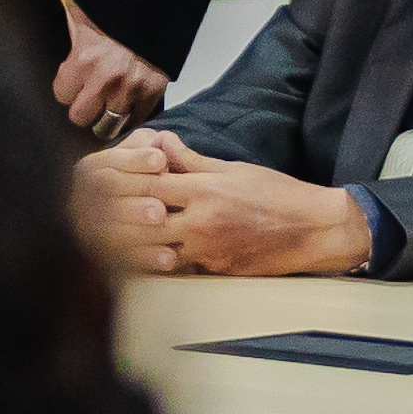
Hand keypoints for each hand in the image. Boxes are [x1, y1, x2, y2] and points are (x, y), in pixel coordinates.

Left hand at [51, 0, 168, 140]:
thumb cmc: (117, 6)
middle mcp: (105, 81)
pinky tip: (129, 100)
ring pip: (110, 125)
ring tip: (108, 103)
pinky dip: (133, 112)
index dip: (66, 87)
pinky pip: (137, 118)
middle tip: (88, 95)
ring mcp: (131, 90)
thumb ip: (65, 25)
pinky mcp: (153, 92)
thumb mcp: (80, 9)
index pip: (61, 95)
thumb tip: (38, 10)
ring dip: (108, 114)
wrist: (158, 3)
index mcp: (83, 60)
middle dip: (83, 106)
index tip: (72, 81)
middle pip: (81, 117)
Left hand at [77, 134, 375, 278]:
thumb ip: (193, 159)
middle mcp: (202, 221)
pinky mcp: (216, 271)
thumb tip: (161, 142)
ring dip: (137, 245)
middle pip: (145, 221)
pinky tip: (147, 257)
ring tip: (115, 238)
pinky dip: (162, 261)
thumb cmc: (278, 195)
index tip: (108, 182)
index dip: (128, 183)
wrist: (314, 230)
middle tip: (99, 215)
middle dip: (123, 217)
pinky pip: (179, 267)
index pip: (151, 184)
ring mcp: (208, 250)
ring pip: (155, 251)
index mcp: (206, 189)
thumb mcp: (234, 168)